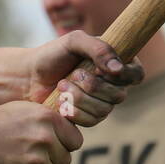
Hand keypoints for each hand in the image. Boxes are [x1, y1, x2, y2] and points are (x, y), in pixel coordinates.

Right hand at [0, 101, 82, 163]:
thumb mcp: (23, 110)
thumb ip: (47, 119)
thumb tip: (67, 130)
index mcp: (48, 118)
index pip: (75, 140)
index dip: (65, 144)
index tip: (53, 145)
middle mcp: (46, 138)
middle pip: (65, 160)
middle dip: (52, 160)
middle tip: (33, 156)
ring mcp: (37, 159)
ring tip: (21, 162)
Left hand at [26, 32, 143, 126]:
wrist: (28, 77)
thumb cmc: (51, 55)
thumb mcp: (73, 41)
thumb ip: (98, 48)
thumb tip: (118, 69)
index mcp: (114, 63)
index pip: (136, 74)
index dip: (123, 76)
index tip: (101, 70)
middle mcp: (112, 85)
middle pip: (119, 95)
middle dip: (92, 86)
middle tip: (72, 75)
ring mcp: (101, 103)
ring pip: (105, 110)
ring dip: (79, 98)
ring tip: (61, 86)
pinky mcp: (87, 118)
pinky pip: (92, 121)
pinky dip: (74, 112)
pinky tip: (60, 103)